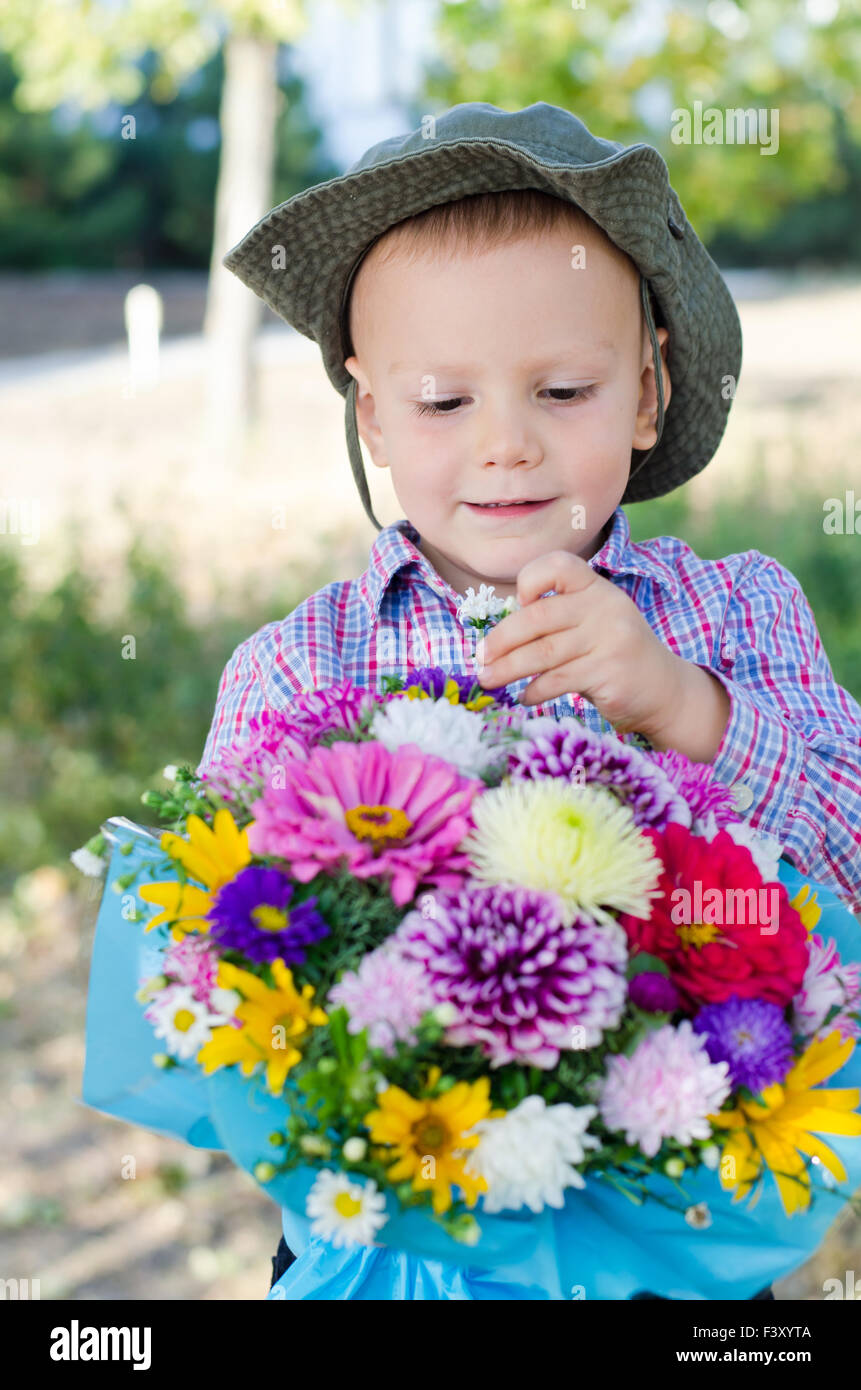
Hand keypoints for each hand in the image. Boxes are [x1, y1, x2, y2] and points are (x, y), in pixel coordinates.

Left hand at [475, 550, 728, 756]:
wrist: (662, 689)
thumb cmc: (611, 653)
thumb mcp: (590, 622)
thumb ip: (554, 619)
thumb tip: (494, 639)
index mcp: (595, 587)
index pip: (558, 565)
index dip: (529, 580)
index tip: (517, 605)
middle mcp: (604, 607)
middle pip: (537, 617)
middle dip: (501, 640)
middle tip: (480, 658)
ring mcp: (609, 640)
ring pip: (542, 654)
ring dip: (508, 670)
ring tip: (488, 680)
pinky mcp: (608, 672)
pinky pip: (557, 681)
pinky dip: (534, 691)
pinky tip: (523, 697)